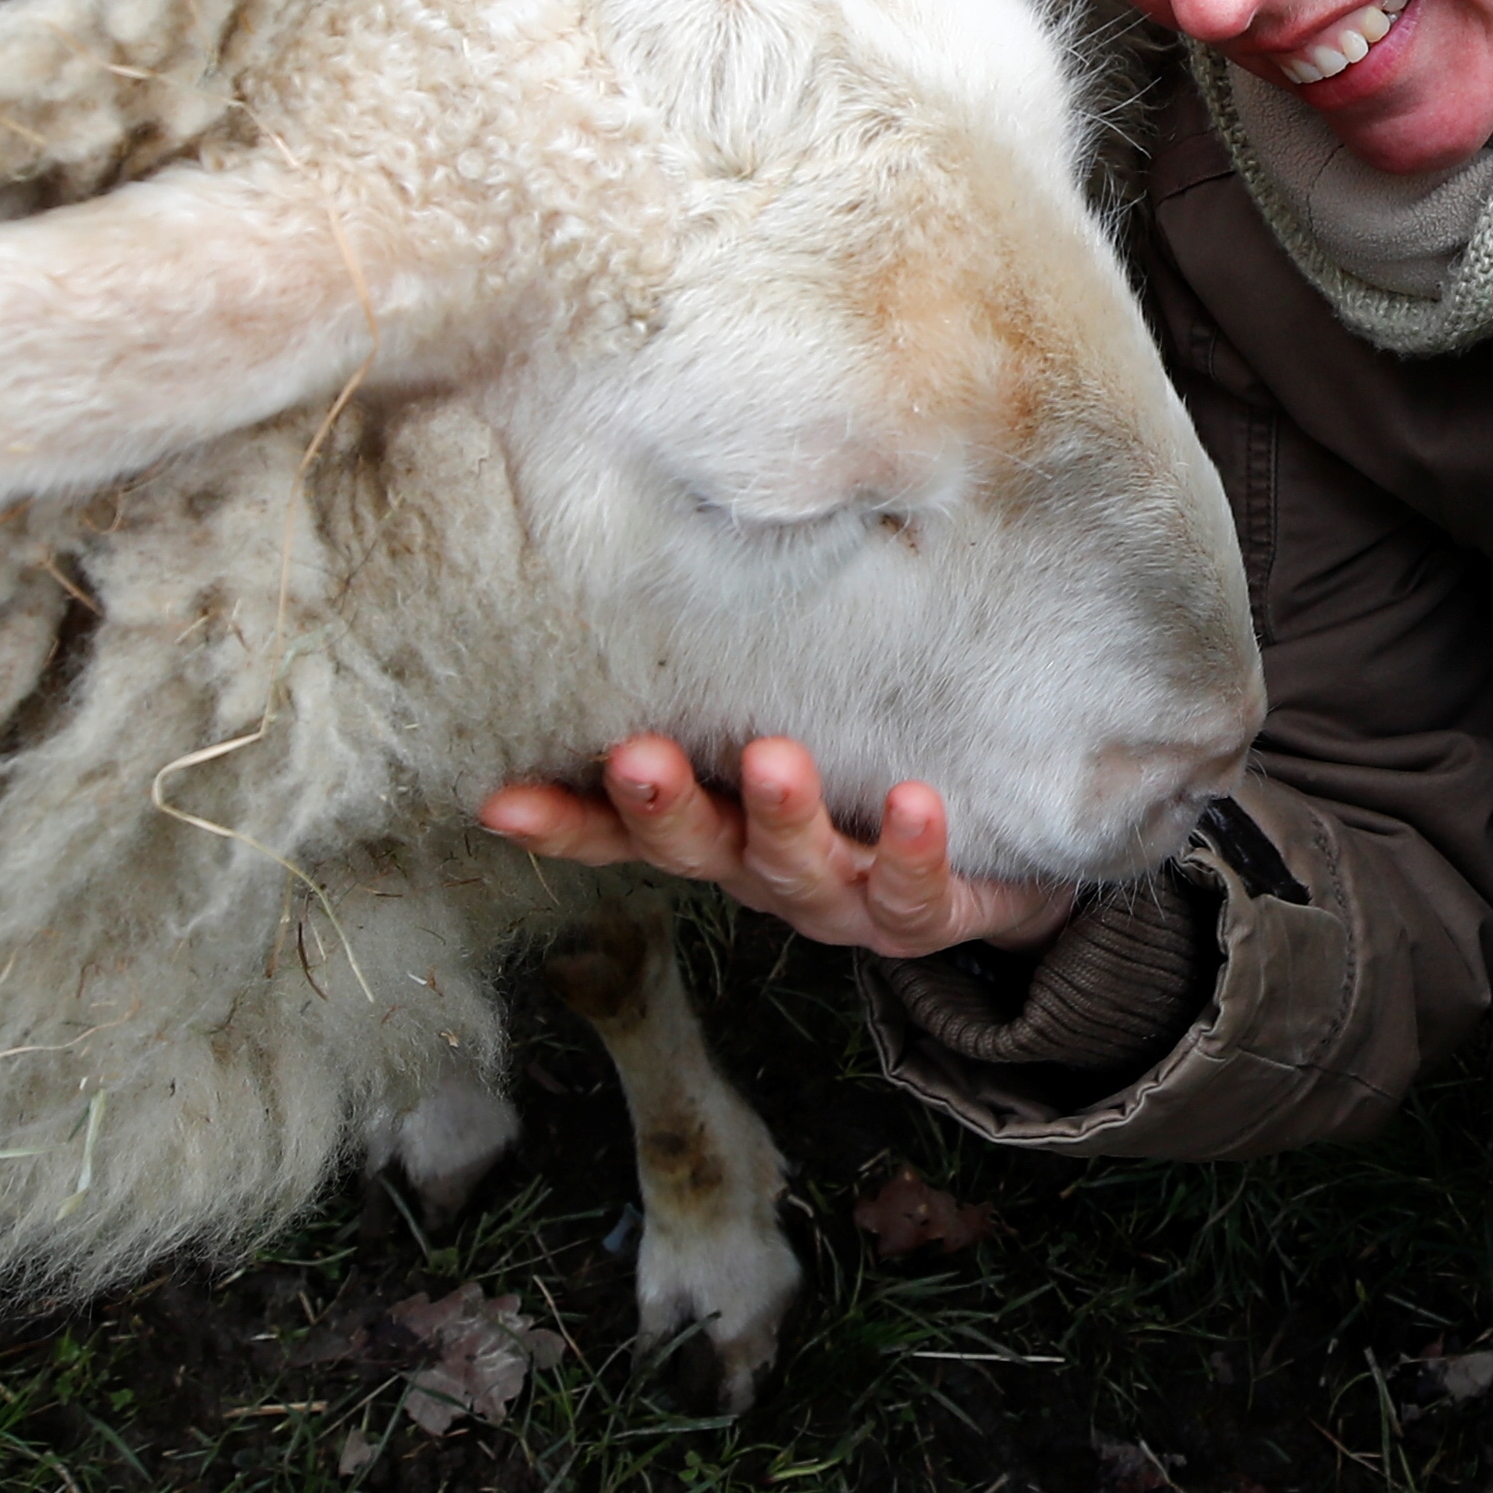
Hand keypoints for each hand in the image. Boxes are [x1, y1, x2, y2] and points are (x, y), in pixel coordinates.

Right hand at [479, 735, 1077, 961]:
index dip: (563, 821)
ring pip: (797, 871)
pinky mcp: (921, 915)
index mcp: (717, 827)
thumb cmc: (860, 779)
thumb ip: (729, 688)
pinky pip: (913, 893)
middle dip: (663, 806)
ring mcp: (838, 898)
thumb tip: (654, 577)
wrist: (993, 869)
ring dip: (781, 818)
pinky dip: (910, 849)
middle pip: (698, 849)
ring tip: (775, 760)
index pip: (622, 830)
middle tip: (637, 755)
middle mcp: (761, 872)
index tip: (499, 800)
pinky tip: (915, 803)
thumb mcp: (782, 737)